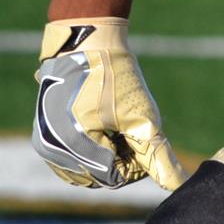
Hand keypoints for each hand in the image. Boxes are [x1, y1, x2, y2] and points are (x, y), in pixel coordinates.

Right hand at [32, 18, 188, 190]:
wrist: (88, 39)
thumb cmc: (115, 75)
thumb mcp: (141, 116)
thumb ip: (157, 155)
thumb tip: (179, 184)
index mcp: (71, 147)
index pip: (114, 178)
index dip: (137, 162)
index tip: (145, 134)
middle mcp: (51, 149)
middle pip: (98, 175)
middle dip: (120, 157)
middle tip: (131, 126)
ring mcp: (44, 141)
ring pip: (85, 168)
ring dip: (105, 154)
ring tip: (116, 123)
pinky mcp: (44, 132)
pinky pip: (72, 157)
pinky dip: (90, 148)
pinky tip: (102, 123)